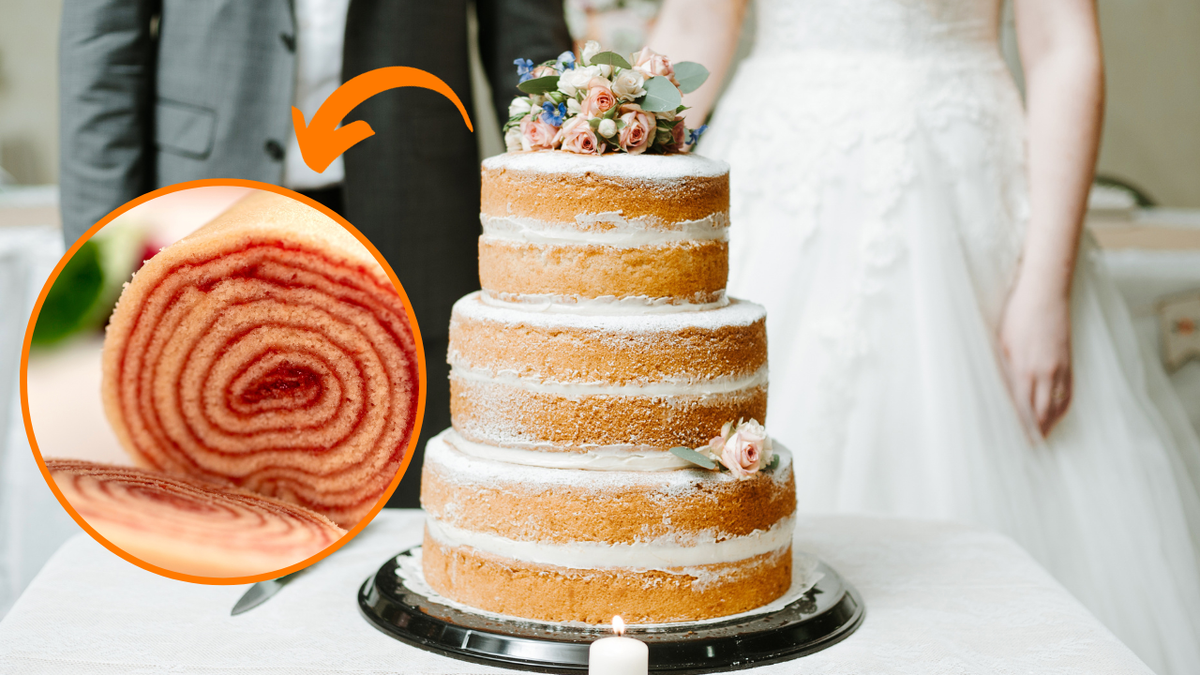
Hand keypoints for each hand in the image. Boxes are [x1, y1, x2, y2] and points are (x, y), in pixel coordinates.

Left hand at [998, 275, 1072, 437]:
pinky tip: (1056, 415)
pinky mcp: (1069, 361)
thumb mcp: (1000, 342)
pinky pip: (1068, 392)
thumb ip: (1001, 370)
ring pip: (1057, 405)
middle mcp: (1044, 372)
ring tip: (1042, 438)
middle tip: (1028, 447)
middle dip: (1035, 431)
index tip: (1014, 441)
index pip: (1021, 408)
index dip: (1019, 426)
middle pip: (1040, 412)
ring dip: (1049, 423)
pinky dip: (1062, 407)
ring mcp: (1060, 367)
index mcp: (1022, 368)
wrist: (1046, 293)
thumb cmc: (1017, 315)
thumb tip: (998, 392)